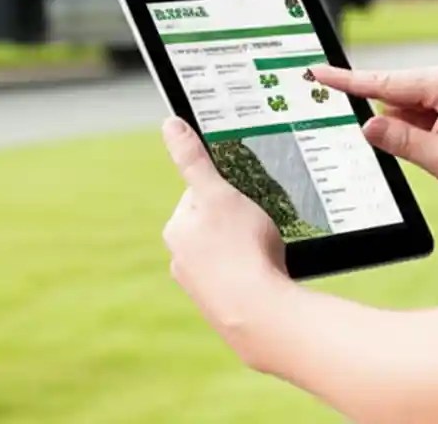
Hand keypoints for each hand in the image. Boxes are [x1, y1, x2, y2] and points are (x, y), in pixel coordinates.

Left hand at [160, 116, 288, 365]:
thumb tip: (170, 124)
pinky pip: (241, 278)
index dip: (228, 191)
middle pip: (216, 225)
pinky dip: (254, 273)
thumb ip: (193, 160)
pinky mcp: (222, 306)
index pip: (201, 195)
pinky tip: (267, 274)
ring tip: (267, 252)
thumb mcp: (218, 192)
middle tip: (261, 226)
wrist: (259, 313)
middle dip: (239, 222)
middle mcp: (181, 260)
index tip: (247, 200)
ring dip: (247, 248)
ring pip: (229, 252)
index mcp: (177, 230)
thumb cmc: (240, 248)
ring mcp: (201, 286)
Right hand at [311, 63, 437, 209]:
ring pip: (410, 105)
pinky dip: (423, 130)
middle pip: (396, 93)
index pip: (385, 82)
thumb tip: (367, 125)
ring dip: (412, 130)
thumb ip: (401, 141)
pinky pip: (426, 110)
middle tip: (421, 150)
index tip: (318, 71)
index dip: (348, 81)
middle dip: (393, 123)